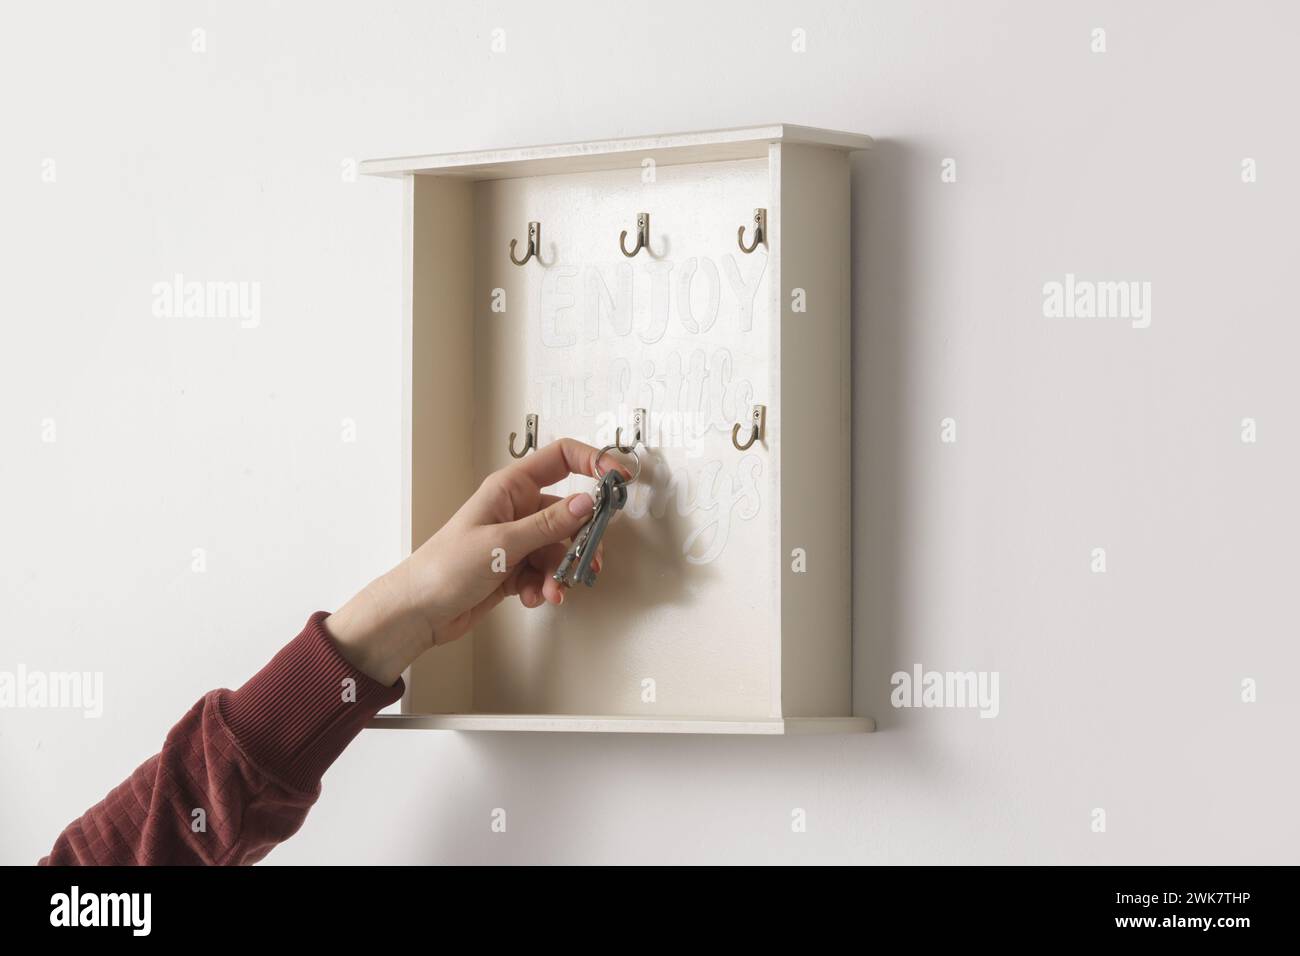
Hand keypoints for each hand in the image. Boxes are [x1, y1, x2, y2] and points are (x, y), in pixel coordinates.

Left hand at [324, 439, 627, 683]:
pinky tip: (533, 597)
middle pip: (570, 511)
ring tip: (553, 590)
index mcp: (510, 488)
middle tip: (590, 561)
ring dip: (562, 571)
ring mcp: (517, 539)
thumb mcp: (502, 543)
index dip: (594, 461)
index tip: (620, 478)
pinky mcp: (516, 567)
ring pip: (561, 548)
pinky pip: (546, 571)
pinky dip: (545, 586)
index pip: (561, 458)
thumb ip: (549, 524)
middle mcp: (517, 509)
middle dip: (582, 540)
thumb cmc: (445, 567)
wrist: (418, 611)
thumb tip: (587, 502)